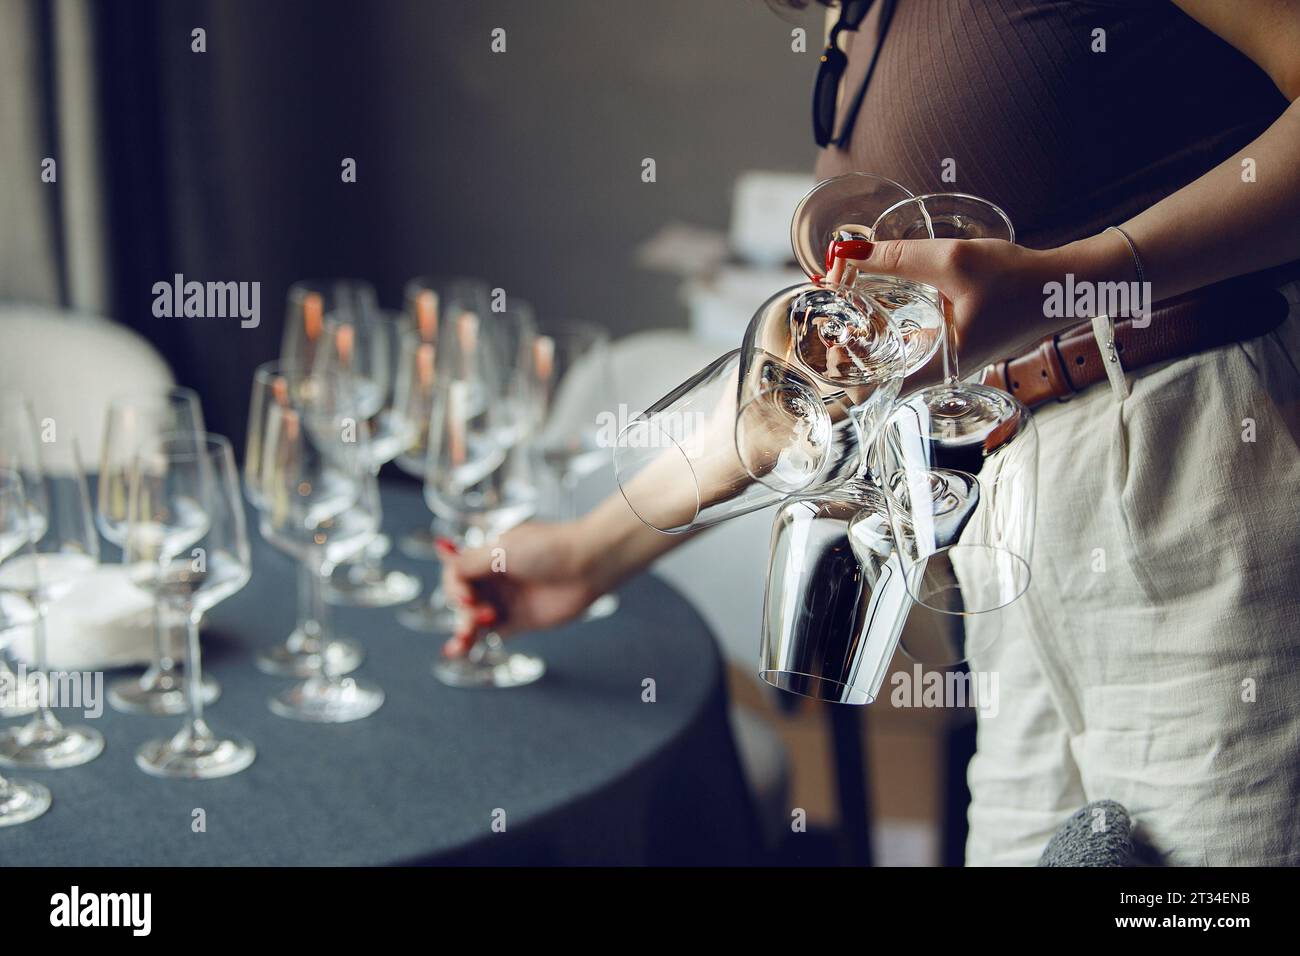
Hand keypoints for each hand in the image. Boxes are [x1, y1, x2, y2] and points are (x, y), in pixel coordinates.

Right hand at [437, 521, 606, 657]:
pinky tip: (461, 648)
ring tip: (463, 639)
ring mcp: (508, 600)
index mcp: (489, 556)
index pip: (456, 572)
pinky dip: (475, 641)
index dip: (453, 585)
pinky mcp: (520, 621)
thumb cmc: (549, 548)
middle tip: (473, 609)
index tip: (465, 594)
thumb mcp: (503, 549)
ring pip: (473, 618)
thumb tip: (444, 564)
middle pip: (463, 598)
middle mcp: (496, 579)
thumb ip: (471, 562)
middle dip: (461, 608)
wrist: (587, 565)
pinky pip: (492, 633)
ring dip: (463, 628)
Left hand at [827, 233, 1124, 379]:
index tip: (820, 358)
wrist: (1069, 284)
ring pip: (897, 362)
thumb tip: (843, 252)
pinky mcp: (959, 345)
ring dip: (868, 344)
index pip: (876, 389)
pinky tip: (879, 310)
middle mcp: (942, 371)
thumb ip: (897, 257)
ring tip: (840, 320)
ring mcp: (951, 361)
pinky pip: (916, 347)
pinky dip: (893, 333)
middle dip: (849, 358)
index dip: (843, 379)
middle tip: (822, 332)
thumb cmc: (1017, 279)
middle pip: (881, 377)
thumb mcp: (952, 261)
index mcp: (937, 364)